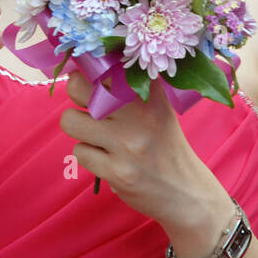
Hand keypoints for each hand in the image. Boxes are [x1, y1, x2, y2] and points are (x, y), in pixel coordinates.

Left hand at [59, 68, 228, 234]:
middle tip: (92, 110)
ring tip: (98, 137)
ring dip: (79, 130)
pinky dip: (89, 156)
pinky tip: (108, 160)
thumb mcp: (157, 108)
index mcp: (149, 92)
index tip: (94, 83)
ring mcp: (127, 143)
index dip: (88, 73)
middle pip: (77, 87)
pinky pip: (79, 152)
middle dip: (77, 98)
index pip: (102, 65)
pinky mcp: (117, 171)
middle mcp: (138, 113)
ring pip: (70, 120)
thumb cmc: (165, 145)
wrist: (187, 192)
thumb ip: (129, 87)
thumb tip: (88, 67)